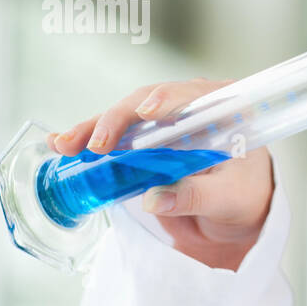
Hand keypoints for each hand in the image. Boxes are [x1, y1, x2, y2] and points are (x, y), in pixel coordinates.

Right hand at [47, 78, 273, 270]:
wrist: (237, 211)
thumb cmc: (245, 196)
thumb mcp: (230, 200)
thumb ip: (197, 196)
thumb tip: (153, 199)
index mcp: (224, 109)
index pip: (194, 94)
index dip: (168, 99)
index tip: (147, 112)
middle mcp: (192, 105)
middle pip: (149, 101)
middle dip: (117, 119)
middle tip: (95, 145)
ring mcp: (165, 119)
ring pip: (125, 114)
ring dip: (93, 128)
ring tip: (64, 145)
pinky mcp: (145, 136)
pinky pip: (116, 132)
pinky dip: (90, 137)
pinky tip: (61, 142)